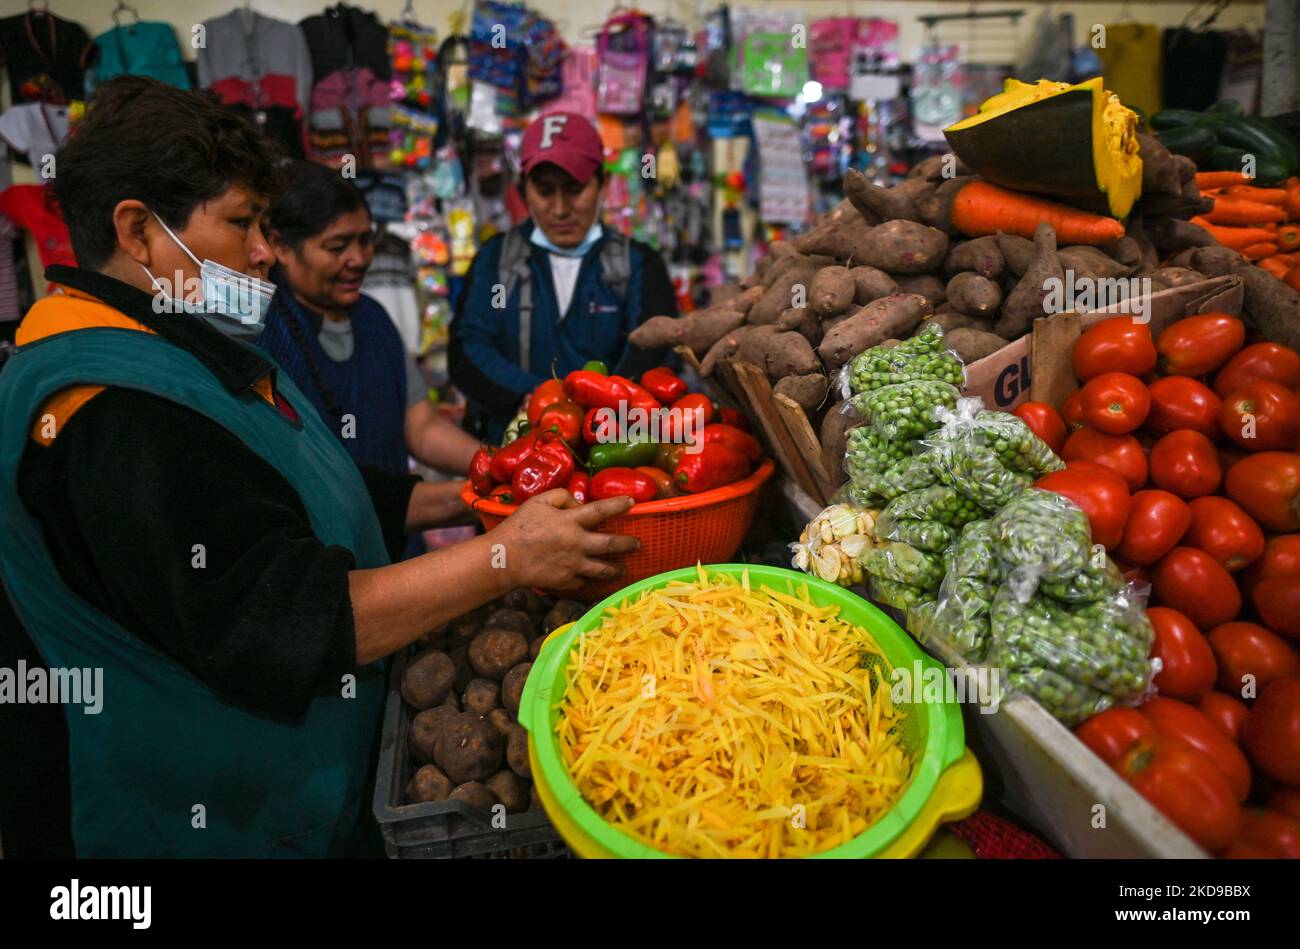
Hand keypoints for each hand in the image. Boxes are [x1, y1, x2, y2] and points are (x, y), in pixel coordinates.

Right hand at [494, 490, 638, 590]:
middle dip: (628, 543)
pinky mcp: (566, 581)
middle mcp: (576, 544)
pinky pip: (583, 581)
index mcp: (570, 522)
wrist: (503, 559)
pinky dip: (589, 579)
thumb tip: (578, 503)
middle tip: (638, 544)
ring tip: (624, 568)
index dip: (618, 505)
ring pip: (603, 570)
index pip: (601, 510)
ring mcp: (573, 565)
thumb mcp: (537, 502)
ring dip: (617, 569)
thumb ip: (560, 497)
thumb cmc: (518, 527)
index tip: (632, 502)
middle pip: (611, 544)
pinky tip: (593, 578)